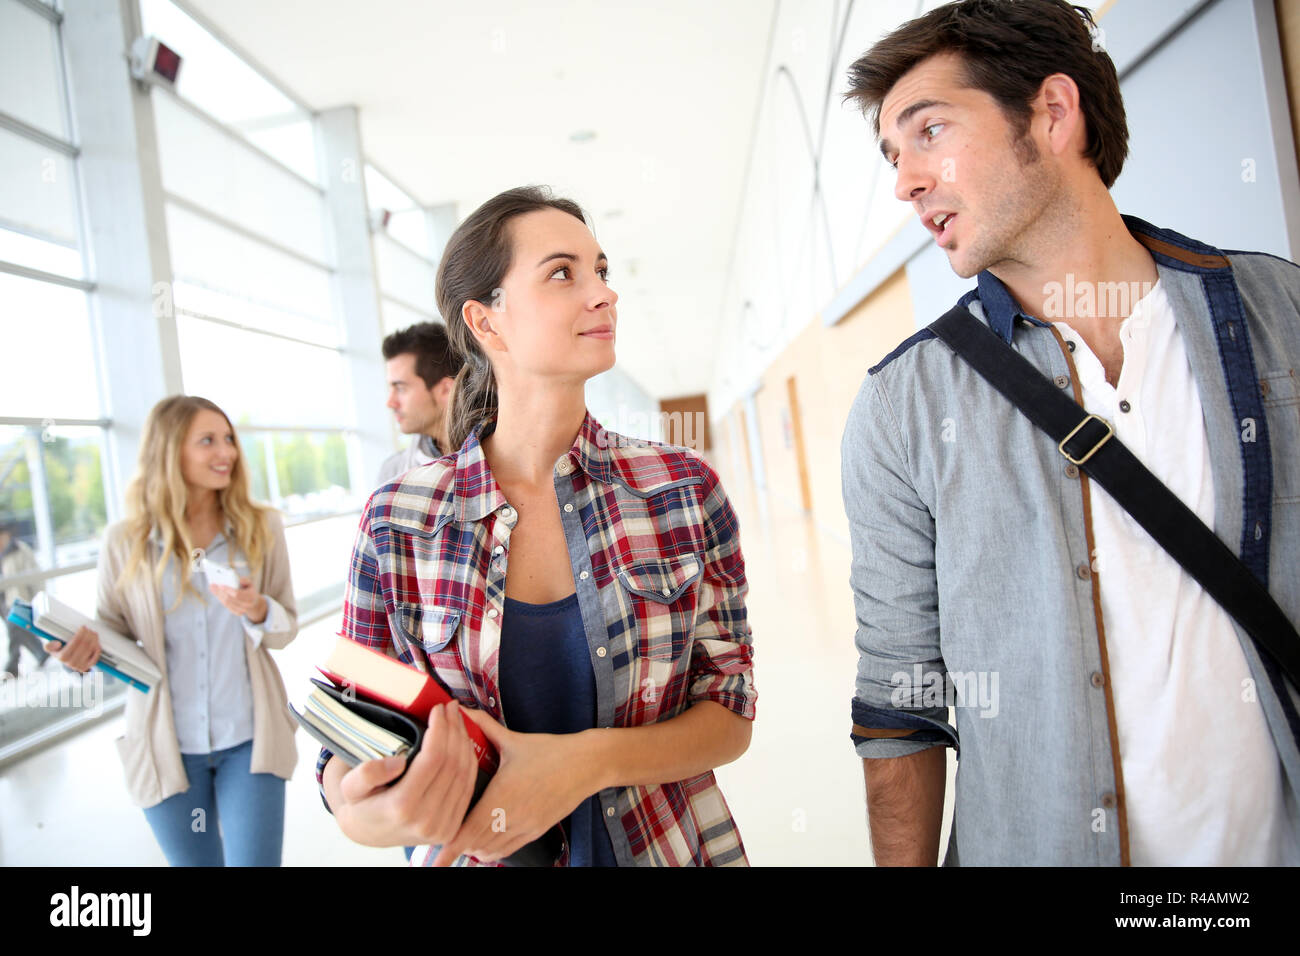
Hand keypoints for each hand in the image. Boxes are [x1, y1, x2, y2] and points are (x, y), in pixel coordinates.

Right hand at [45, 624, 100, 672]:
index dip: (81, 634)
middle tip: (89, 629)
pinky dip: (97, 647)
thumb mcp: (52, 649)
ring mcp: (80, 666)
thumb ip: (49, 646)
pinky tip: (96, 641)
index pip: (75, 643)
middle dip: (88, 634)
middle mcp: (71, 663)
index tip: (83, 627)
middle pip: (84, 645)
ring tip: (93, 633)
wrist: (68, 662)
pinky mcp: (88, 666)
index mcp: (62, 657)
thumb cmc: (60, 652)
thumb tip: (57, 644)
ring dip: (94, 639)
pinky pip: (96, 655)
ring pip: (91, 649)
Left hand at [209, 577, 267, 623]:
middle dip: (220, 592)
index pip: (237, 594)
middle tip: (213, 585)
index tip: (220, 585)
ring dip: (219, 595)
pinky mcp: (237, 613)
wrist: (255, 603)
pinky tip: (217, 594)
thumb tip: (237, 580)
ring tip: (213, 588)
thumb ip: (244, 580)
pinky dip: (221, 599)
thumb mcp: (250, 583)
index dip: (228, 590)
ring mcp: (242, 610)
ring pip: (227, 603)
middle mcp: (247, 605)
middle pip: (230, 599)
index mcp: (251, 596)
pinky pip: (227, 606)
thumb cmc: (250, 590)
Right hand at [329, 700, 479, 848]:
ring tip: (458, 719)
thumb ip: (366, 774)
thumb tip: (399, 762)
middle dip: (454, 730)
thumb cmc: (360, 804)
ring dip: (464, 742)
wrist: (367, 834)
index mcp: (401, 808)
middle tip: (452, 707)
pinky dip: (468, 760)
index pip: (432, 760)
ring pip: (465, 774)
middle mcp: (426, 821)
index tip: (438, 709)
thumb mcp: (350, 787)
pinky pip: (468, 787)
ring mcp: (442, 827)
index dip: (440, 730)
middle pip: (452, 764)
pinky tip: (462, 741)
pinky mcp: (453, 828)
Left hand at [431, 709, 593, 865]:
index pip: (468, 829)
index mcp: (501, 793)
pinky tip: (484, 846)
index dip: (450, 843)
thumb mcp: (514, 739)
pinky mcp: (538, 830)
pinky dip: (494, 850)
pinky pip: (510, 850)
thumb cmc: (551, 751)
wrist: (586, 764)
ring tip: (462, 841)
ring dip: (475, 848)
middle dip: (458, 844)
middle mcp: (512, 815)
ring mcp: (526, 826)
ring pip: (492, 850)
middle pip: (476, 844)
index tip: (435, 851)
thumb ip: (484, 726)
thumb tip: (462, 710)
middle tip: (443, 839)